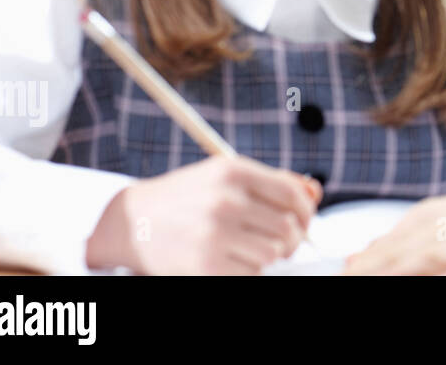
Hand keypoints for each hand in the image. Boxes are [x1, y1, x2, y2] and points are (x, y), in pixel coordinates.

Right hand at [85, 156, 322, 273]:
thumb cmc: (187, 197)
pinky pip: (252, 273)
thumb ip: (272, 182)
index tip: (305, 221)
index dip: (306, 212)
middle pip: (288, 228)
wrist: (130, 222)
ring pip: (273, 254)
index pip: (292, 195)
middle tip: (281, 243)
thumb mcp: (225, 176)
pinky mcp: (206, 266)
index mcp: (233, 172)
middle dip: (291, 239)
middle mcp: (226, 200)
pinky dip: (249, 270)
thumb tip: (315, 193)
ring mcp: (215, 235)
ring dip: (269, 256)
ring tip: (251, 249)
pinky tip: (233, 261)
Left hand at [342, 172, 445, 274]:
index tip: (343, 276)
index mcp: (428, 218)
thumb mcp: (435, 222)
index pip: (387, 248)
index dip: (363, 266)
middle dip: (379, 272)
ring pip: (440, 265)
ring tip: (381, 284)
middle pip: (409, 257)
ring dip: (409, 274)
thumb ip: (396, 243)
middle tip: (352, 280)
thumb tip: (352, 261)